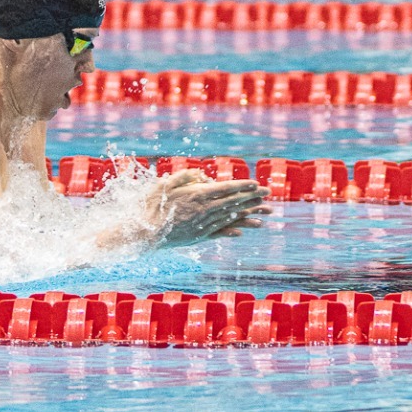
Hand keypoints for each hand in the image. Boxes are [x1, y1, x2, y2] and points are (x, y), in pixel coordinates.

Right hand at [144, 172, 268, 246]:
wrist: (143, 232)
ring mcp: (201, 225)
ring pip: (229, 218)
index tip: (256, 184)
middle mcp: (203, 211)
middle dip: (252, 198)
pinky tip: (240, 232)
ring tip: (264, 215)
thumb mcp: (166, 183)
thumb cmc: (151, 205)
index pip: (225, 189)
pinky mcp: (197, 236)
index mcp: (197, 195)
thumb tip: (202, 176)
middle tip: (268, 195)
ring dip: (248, 215)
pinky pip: (218, 233)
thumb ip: (185, 177)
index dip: (242, 187)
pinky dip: (230, 231)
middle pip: (232, 203)